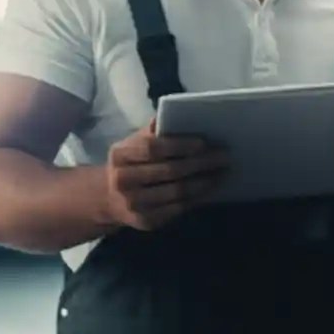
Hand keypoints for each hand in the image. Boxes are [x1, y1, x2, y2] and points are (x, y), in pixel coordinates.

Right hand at [103, 123, 229, 230]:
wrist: (110, 197)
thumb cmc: (130, 163)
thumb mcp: (134, 143)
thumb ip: (153, 131)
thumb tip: (174, 113)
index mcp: (120, 155)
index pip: (152, 148)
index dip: (179, 145)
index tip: (203, 143)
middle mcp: (123, 180)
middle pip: (169, 171)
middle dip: (200, 163)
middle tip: (224, 156)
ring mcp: (134, 204)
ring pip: (177, 192)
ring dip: (204, 182)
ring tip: (222, 172)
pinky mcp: (146, 221)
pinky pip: (178, 208)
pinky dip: (198, 197)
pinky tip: (211, 188)